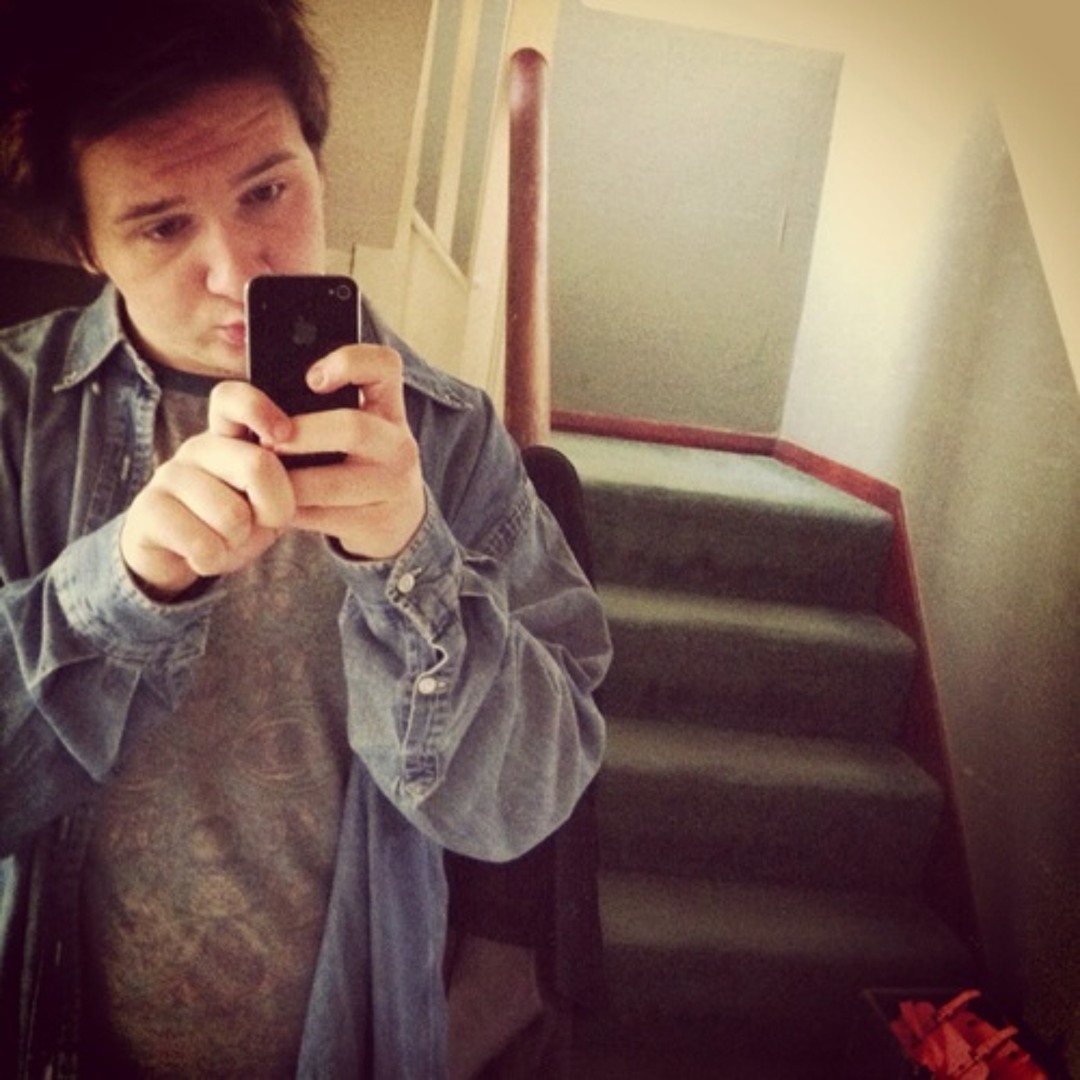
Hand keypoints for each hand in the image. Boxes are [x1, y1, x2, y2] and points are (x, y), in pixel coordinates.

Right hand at [120, 382, 296, 597]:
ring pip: (232, 515)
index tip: (283, 436)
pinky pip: (202, 543)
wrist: (178, 558)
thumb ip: (282, 483)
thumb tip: (300, 476)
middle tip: (261, 521)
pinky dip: (213, 559)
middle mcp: (198, 448)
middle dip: (275, 508)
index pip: (233, 399)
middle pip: (257, 466)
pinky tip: (201, 553)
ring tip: (224, 538)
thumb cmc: (232, 525)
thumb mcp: (268, 503)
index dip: (261, 411)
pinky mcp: (148, 509)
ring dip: (238, 540)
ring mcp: (169, 475)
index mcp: (230, 438)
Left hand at [275, 344, 425, 559]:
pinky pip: (319, 516)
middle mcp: (399, 445)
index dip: (349, 362)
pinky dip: (288, 510)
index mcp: (389, 409)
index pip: (385, 366)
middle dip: (300, 434)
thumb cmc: (359, 462)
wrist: (397, 521)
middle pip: (352, 428)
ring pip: (326, 483)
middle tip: (266, 442)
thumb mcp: (357, 427)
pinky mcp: (376, 524)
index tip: (312, 379)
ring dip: (284, 480)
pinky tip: (276, 504)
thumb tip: (263, 394)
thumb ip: (323, 405)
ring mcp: (393, 487)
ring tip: (262, 476)